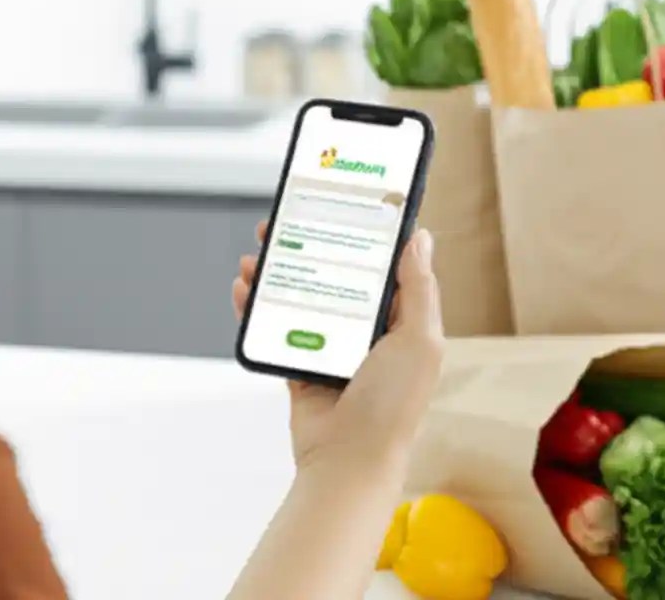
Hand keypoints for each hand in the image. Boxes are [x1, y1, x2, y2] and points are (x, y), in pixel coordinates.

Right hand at [232, 220, 443, 474]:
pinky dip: (256, 306)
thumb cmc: (392, 407)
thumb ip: (419, 287)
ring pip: (299, 295)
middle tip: (283, 221)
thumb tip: (420, 236)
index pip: (381, 265)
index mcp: (400, 320)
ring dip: (275, 271)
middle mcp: (365, 331)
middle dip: (306, 244)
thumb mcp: (420, 339)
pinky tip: (244, 287)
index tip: (341, 202)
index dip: (361, 233)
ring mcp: (330, 347)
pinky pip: (274, 326)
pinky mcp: (299, 364)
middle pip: (331, 273)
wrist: (348, 461)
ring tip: (257, 253)